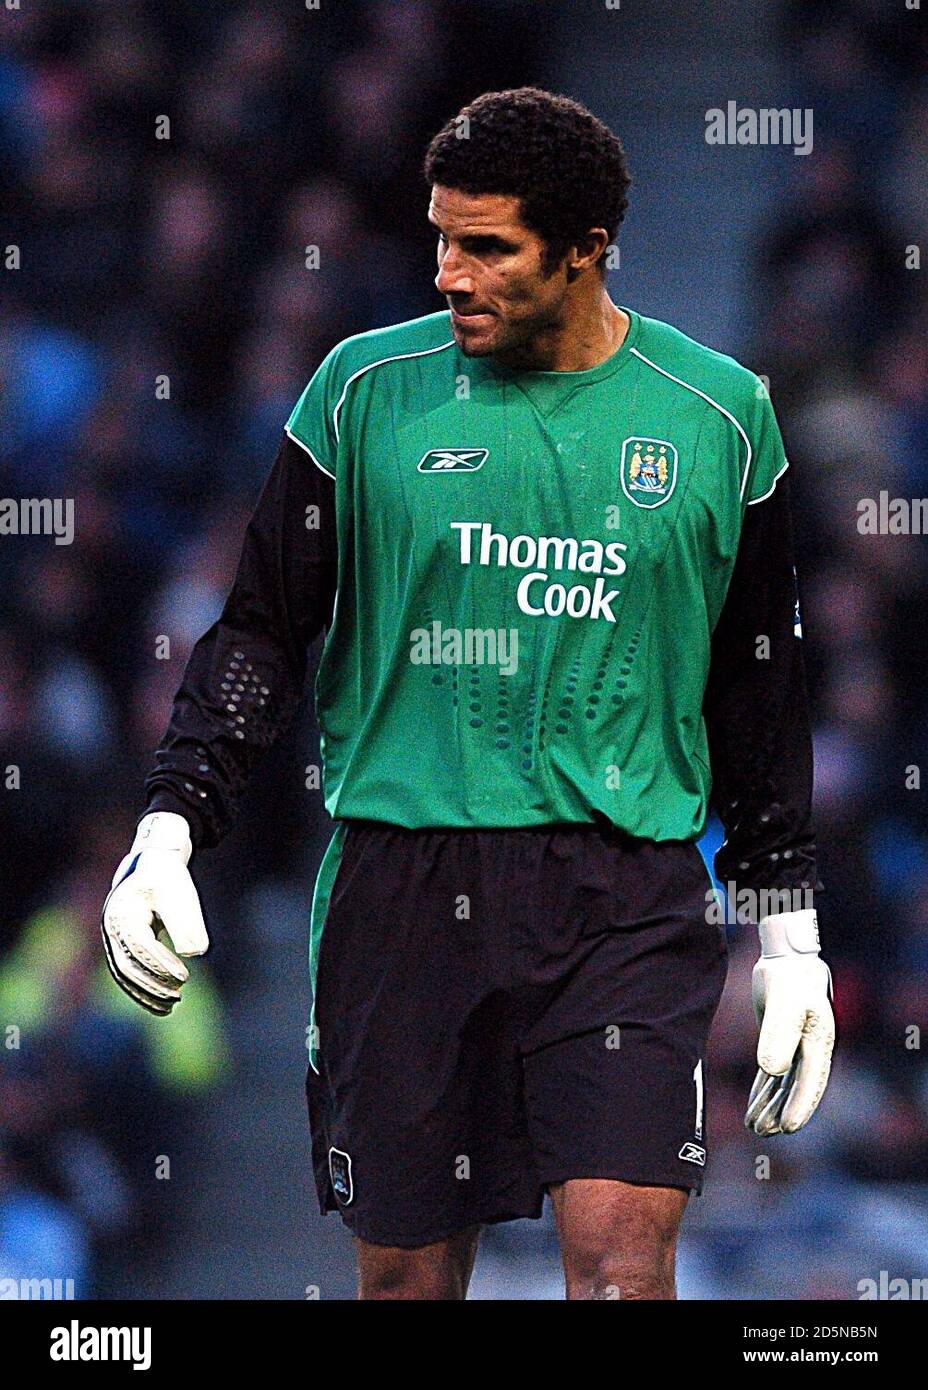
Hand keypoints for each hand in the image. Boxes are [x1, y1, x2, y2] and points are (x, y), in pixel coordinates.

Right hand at [101, 812, 208, 1014]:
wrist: (151, 863)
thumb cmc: (168, 878)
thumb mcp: (179, 893)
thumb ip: (187, 922)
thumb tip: (194, 954)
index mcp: (123, 913)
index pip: (140, 946)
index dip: (161, 964)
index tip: (185, 976)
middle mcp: (111, 928)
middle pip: (127, 966)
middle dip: (152, 984)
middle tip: (179, 995)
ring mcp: (111, 938)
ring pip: (124, 974)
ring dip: (146, 993)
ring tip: (172, 1006)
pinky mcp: (118, 945)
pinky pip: (126, 974)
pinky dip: (141, 991)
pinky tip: (160, 1004)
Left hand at [745, 908, 834, 1134]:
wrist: (786, 957)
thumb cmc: (788, 979)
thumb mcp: (782, 1005)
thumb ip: (778, 1036)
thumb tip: (774, 1072)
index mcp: (818, 1043)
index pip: (810, 1082)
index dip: (800, 1106)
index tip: (787, 1128)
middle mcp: (811, 1049)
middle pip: (797, 1088)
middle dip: (781, 1113)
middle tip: (762, 1133)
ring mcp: (796, 1046)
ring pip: (784, 1084)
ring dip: (770, 1105)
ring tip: (753, 1126)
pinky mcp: (781, 1041)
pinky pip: (775, 1073)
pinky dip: (764, 1090)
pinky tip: (754, 1106)